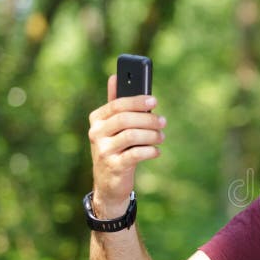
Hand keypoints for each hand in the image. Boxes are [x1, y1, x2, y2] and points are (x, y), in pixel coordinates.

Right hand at [88, 74, 164, 216]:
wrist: (109, 183)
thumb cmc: (116, 148)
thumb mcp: (114, 126)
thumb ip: (116, 103)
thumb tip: (115, 76)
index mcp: (97, 119)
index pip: (117, 105)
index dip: (137, 101)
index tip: (154, 100)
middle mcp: (96, 133)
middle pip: (125, 119)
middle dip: (148, 119)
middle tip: (163, 121)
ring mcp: (103, 150)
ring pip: (132, 135)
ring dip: (152, 135)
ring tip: (161, 137)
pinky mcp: (114, 166)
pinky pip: (136, 154)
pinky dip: (150, 151)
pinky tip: (156, 151)